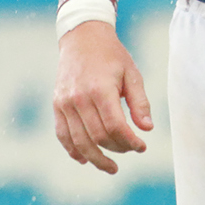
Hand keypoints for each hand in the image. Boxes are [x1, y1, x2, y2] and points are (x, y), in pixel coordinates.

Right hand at [53, 22, 152, 173]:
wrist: (82, 37)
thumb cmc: (111, 55)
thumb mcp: (132, 74)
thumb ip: (139, 102)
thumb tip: (147, 129)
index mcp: (100, 89)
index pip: (115, 126)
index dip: (130, 142)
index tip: (141, 147)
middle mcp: (79, 98)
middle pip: (98, 137)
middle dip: (117, 149)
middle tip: (131, 151)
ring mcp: (65, 102)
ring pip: (79, 141)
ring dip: (96, 158)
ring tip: (111, 167)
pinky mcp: (57, 105)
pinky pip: (62, 135)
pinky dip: (73, 150)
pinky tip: (86, 159)